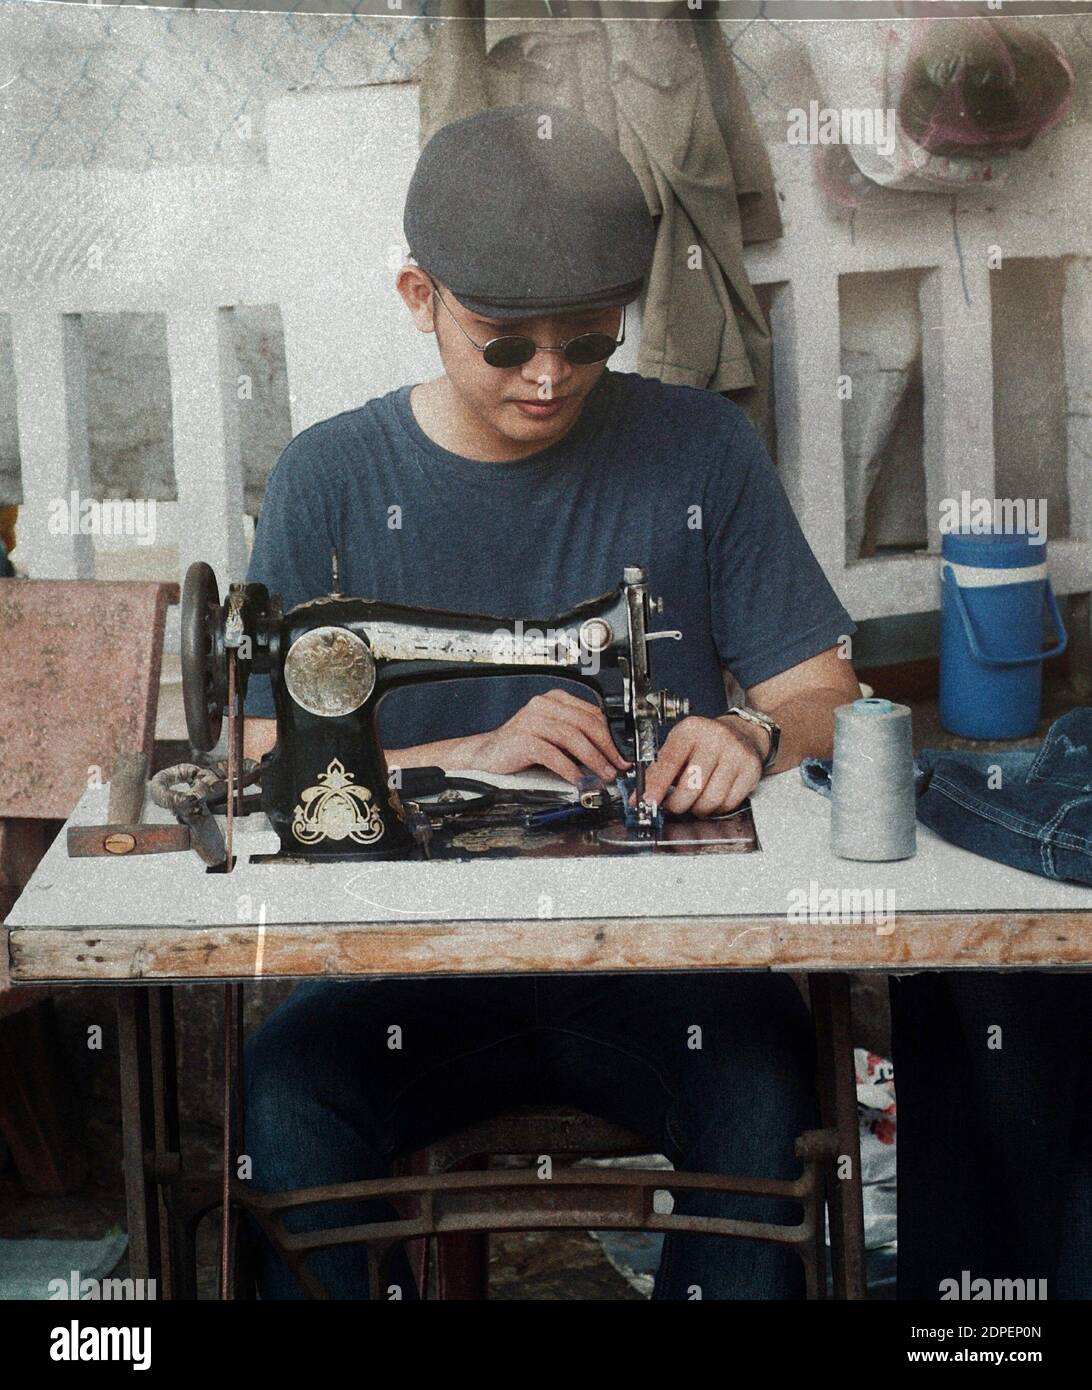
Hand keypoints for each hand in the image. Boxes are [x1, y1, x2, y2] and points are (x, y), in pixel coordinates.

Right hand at [466, 689, 632, 784]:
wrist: (487, 754)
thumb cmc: (522, 746)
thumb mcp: (553, 736)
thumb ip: (577, 738)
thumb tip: (609, 754)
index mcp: (554, 699)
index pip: (592, 713)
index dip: (611, 736)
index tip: (621, 755)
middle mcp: (543, 705)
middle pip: (585, 723)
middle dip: (606, 748)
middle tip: (617, 767)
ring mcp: (531, 720)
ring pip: (572, 737)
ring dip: (593, 759)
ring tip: (602, 775)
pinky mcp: (522, 739)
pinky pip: (553, 754)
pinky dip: (569, 769)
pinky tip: (578, 780)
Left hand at [642, 715, 764, 816]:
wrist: (742, 732)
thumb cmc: (705, 742)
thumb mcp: (679, 745)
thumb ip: (659, 769)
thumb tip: (642, 796)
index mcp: (691, 730)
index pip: (669, 762)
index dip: (656, 786)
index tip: (647, 802)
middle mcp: (715, 739)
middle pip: (691, 786)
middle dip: (677, 804)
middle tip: (672, 806)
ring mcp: (735, 755)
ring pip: (710, 800)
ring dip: (697, 809)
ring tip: (694, 801)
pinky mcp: (750, 771)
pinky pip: (728, 804)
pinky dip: (716, 808)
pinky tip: (712, 797)